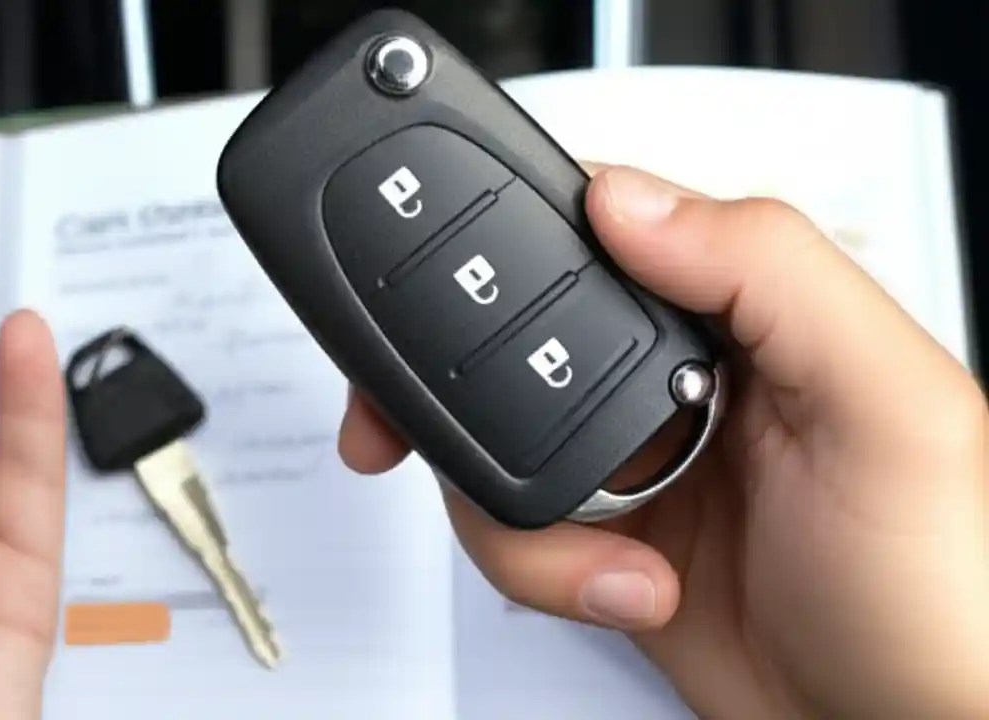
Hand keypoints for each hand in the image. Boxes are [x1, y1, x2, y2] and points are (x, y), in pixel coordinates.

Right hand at [340, 165, 988, 718]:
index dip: (508, 242)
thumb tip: (626, 200)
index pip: (601, 228)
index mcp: (742, 309)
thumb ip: (771, 275)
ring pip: (490, 436)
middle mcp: (673, 373)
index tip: (442, 288)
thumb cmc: (940, 591)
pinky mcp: (596, 531)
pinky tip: (623, 583)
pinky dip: (536, 565)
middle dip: (461, 389)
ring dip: (515, 510)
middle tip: (448, 432)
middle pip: (511, 332)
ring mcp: (627, 456)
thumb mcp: (887, 405)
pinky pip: (506, 522)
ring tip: (614, 554)